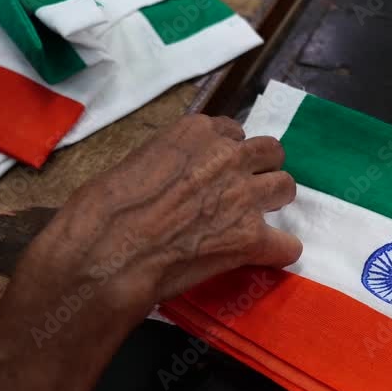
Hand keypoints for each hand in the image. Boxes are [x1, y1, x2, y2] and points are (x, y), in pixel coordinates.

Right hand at [2, 114, 300, 350]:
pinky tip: (263, 258)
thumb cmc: (103, 208)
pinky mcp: (251, 237)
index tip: (216, 173)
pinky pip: (287, 244)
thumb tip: (170, 180)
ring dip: (272, 205)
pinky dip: (277, 252)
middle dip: (260, 170)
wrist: (109, 251)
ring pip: (285, 187)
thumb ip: (167, 162)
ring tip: (255, 222)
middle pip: (269, 152)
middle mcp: (228, 155)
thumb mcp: (135, 162)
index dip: (227, 155)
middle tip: (244, 193)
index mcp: (196, 132)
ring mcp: (244, 195)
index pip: (232, 132)